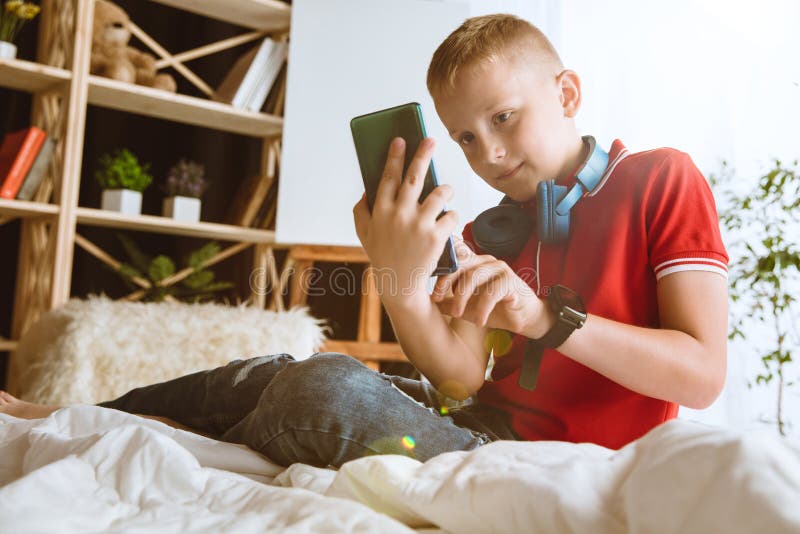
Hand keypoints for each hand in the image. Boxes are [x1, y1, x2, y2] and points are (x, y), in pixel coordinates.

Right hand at [353, 137, 458, 304]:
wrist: (399, 283)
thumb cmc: (382, 254)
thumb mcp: (364, 233)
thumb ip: (361, 210)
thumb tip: (368, 188)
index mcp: (381, 211)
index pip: (388, 177)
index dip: (394, 157)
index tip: (400, 140)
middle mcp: (399, 215)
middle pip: (415, 177)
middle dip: (423, 155)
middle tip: (430, 139)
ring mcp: (419, 225)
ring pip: (440, 193)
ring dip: (446, 189)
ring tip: (444, 192)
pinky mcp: (437, 237)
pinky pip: (452, 214)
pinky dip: (451, 215)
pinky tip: (445, 222)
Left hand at [432, 239, 551, 336]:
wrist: (524, 319)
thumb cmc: (495, 310)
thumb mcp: (466, 307)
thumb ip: (448, 302)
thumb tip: (425, 303)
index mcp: (474, 264)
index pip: (453, 260)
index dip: (440, 274)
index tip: (432, 295)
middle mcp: (486, 262)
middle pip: (460, 264)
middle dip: (446, 282)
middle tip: (439, 300)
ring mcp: (500, 269)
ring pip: (473, 276)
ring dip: (462, 297)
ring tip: (457, 315)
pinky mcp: (512, 281)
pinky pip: (492, 291)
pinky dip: (483, 307)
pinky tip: (480, 321)